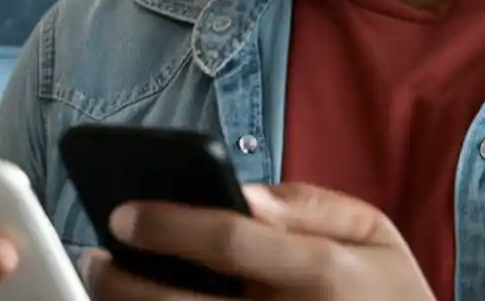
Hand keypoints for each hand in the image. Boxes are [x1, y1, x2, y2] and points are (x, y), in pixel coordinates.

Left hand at [79, 183, 434, 299]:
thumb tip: (246, 193)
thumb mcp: (375, 234)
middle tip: (95, 257)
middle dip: (124, 280)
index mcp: (322, 272)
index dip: (168, 224)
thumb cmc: (388, 294)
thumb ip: (311, 205)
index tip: (122, 213)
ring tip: (107, 286)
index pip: (229, 240)